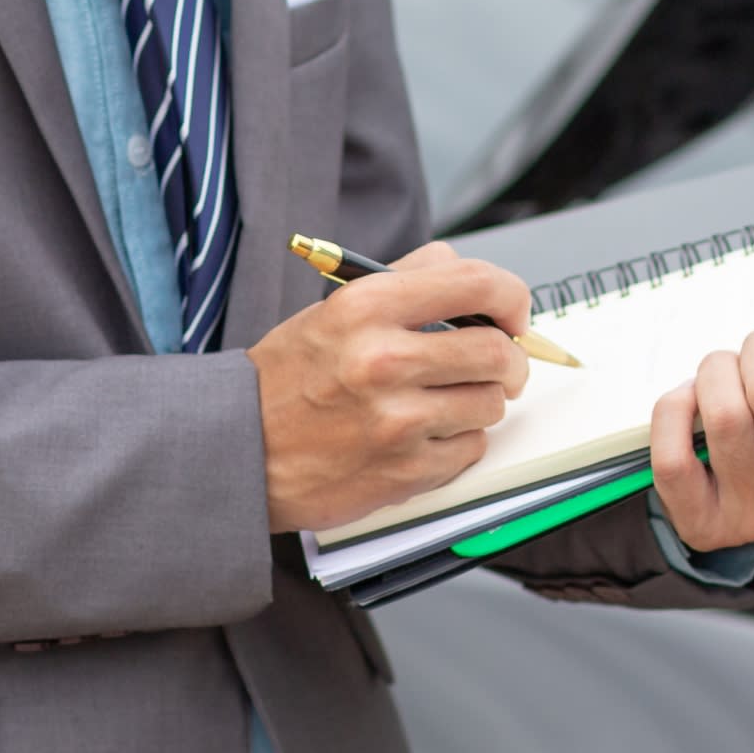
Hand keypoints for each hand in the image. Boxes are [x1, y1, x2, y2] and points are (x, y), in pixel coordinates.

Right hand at [249, 241, 533, 532]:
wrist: (240, 450)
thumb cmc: (289, 379)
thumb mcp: (335, 309)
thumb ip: (407, 281)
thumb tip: (477, 281)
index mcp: (366, 307)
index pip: (477, 284)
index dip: (512, 298)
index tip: (513, 314)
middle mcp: (382, 361)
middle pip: (498, 352)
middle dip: (510, 359)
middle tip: (499, 366)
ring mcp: (397, 420)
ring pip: (491, 403)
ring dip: (480, 402)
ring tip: (443, 401)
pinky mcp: (405, 471)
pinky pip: (472, 447)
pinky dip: (459, 442)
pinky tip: (423, 435)